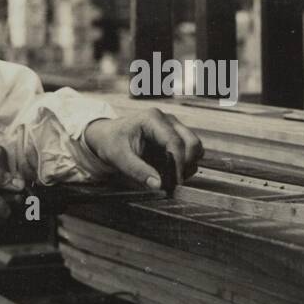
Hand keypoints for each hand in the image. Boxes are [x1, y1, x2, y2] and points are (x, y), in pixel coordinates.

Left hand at [83, 112, 202, 189]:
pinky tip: (170, 172)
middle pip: (192, 143)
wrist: (107, 137)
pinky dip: (185, 165)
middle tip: (174, 182)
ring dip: (187, 166)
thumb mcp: (119, 157)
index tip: (175, 182)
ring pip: (195, 148)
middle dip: (186, 165)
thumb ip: (138, 171)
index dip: (178, 164)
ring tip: (170, 178)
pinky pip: (190, 153)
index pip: (175, 141)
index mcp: (152, 119)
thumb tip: (158, 185)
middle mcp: (167, 121)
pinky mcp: (176, 138)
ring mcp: (174, 128)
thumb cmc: (111, 142)